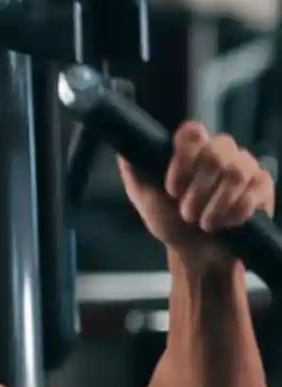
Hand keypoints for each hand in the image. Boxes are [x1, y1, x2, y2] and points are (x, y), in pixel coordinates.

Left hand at [118, 122, 274, 269]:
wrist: (196, 255)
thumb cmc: (171, 223)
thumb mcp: (145, 199)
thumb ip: (134, 172)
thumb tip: (122, 148)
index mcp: (192, 150)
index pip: (192, 131)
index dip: (183, 158)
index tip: (172, 188)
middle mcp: (221, 152)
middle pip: (216, 151)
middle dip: (198, 190)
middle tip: (187, 213)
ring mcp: (245, 167)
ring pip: (236, 173)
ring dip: (215, 205)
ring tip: (204, 223)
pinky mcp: (263, 187)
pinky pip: (256, 190)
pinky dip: (236, 212)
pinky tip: (227, 224)